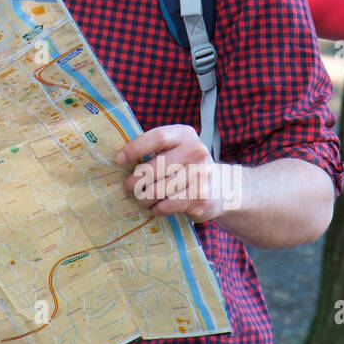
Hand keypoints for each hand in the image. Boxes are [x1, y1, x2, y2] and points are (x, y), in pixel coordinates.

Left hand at [116, 123, 230, 224]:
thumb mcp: (177, 148)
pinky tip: (154, 207)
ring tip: (141, 199)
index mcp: (185, 135)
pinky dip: (155, 208)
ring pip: (157, 190)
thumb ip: (156, 149)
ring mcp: (200, 175)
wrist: (224, 188)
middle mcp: (196, 152)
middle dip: (134, 181)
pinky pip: (166, 205)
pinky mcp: (201, 198)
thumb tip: (120, 159)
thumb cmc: (187, 166)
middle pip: (153, 168)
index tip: (119, 160)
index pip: (157, 137)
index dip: (135, 148)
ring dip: (143, 198)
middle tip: (127, 188)